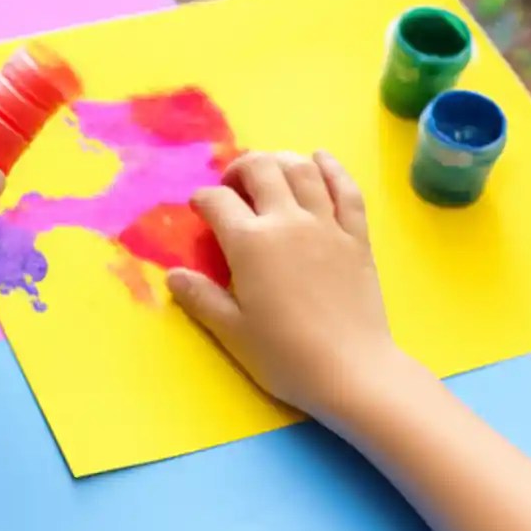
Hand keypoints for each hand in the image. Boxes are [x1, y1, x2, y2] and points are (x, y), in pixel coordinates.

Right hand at [166, 151, 397, 423]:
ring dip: (281, 161)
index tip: (199, 209)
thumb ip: (201, 298)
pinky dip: (331, 169)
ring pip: (303, 170)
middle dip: (240, 169)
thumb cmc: (285, 355)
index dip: (202, 199)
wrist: (351, 370)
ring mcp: (326, 225)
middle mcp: (287, 222)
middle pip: (261, 169)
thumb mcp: (232, 332)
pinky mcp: (356, 236)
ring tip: (270, 170)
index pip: (218, 201)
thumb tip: (173, 275)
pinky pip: (346, 189)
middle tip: (232, 186)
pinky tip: (320, 159)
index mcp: (250, 244)